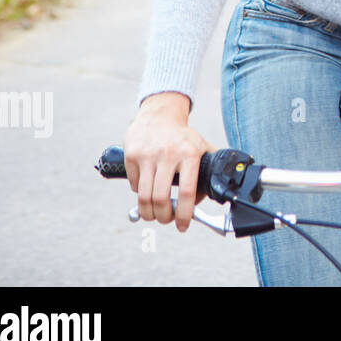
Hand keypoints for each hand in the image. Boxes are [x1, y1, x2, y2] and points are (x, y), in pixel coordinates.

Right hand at [123, 92, 215, 232]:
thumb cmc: (183, 137)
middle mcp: (169, 154)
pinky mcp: (132, 155)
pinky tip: (146, 191)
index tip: (182, 226)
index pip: (187, 192)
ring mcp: (148, 154)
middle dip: (163, 217)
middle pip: (161, 199)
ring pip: (144, 197)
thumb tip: (208, 197)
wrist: (160, 115)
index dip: (184, 214)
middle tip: (166, 220)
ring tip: (154, 215)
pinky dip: (140, 194)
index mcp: (190, 153)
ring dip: (149, 213)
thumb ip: (208, 171)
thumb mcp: (201, 148)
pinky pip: (134, 185)